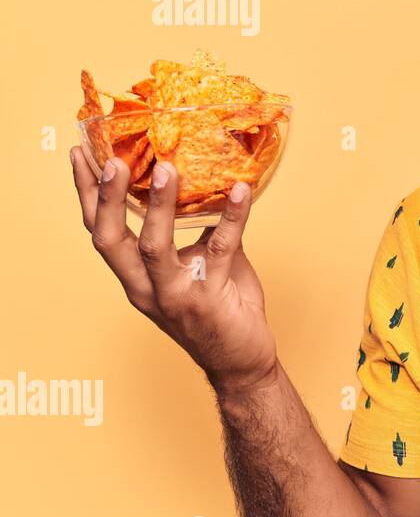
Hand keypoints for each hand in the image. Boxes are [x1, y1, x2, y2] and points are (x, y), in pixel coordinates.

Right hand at [71, 145, 277, 395]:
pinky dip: (233, 216)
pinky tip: (241, 190)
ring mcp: (176, 295)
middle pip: (110, 241)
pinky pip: (221, 249)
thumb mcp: (199, 266)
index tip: (81, 155)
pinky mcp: (211, 299)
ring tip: (167, 168)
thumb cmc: (221, 309)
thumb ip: (198, 230)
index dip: (88, 195)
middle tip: (111, 159)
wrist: (242, 362)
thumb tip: (210, 180)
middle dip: (105, 199)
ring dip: (159, 206)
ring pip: (154, 248)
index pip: (100, 232)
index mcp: (136, 279)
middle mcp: (147, 289)